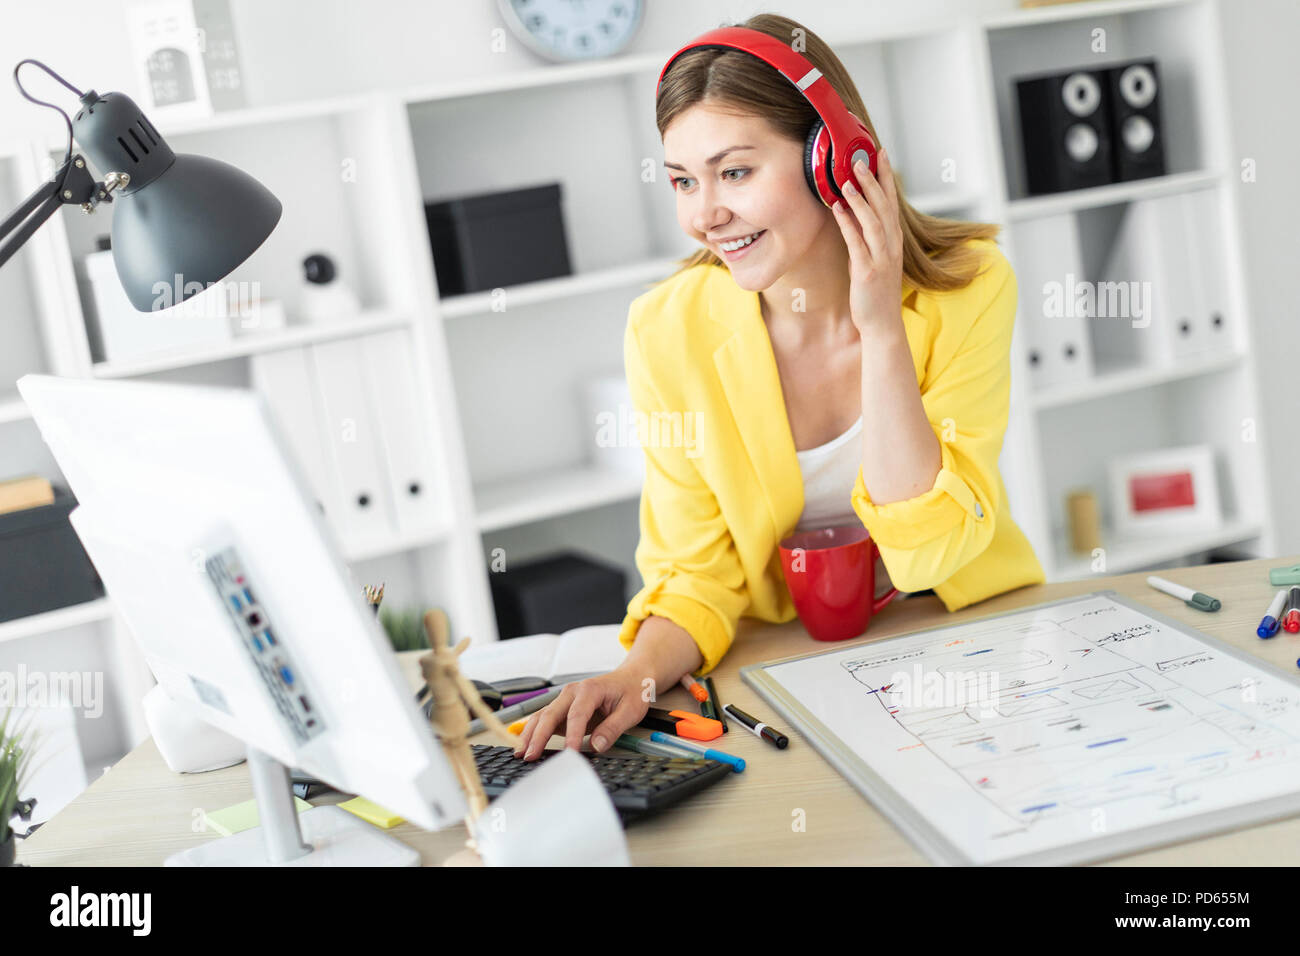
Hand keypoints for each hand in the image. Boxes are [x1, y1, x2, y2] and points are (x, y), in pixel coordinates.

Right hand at [513, 667, 650, 760]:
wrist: (630, 679)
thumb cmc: (630, 692)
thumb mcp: (630, 711)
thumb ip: (613, 728)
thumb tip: (597, 746)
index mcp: (590, 689)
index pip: (577, 714)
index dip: (572, 735)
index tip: (569, 753)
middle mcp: (572, 692)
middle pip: (551, 714)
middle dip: (539, 736)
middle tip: (531, 755)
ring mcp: (565, 700)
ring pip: (542, 716)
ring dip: (530, 735)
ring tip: (521, 753)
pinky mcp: (562, 709)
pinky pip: (544, 720)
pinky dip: (533, 733)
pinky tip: (525, 745)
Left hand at [831, 147, 903, 333]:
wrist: (882, 324)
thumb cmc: (875, 293)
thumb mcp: (875, 259)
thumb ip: (866, 238)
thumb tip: (851, 216)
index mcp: (894, 240)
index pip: (892, 201)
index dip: (886, 177)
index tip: (880, 153)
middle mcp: (892, 246)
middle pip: (884, 205)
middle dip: (873, 180)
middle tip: (861, 157)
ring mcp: (882, 258)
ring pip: (873, 221)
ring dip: (861, 198)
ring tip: (848, 177)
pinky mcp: (868, 272)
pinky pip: (857, 242)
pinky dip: (847, 223)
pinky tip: (837, 208)